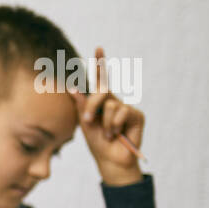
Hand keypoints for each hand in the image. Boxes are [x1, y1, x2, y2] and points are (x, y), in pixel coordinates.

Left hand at [68, 46, 143, 185]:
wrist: (110, 159)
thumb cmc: (97, 143)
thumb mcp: (86, 124)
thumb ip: (82, 106)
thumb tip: (72, 88)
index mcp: (101, 102)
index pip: (100, 80)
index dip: (100, 64)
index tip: (98, 48)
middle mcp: (114, 102)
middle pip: (102, 91)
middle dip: (92, 106)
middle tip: (89, 121)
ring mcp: (126, 108)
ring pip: (111, 104)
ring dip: (105, 122)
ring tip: (108, 134)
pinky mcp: (136, 115)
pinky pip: (122, 112)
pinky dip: (115, 125)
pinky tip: (117, 135)